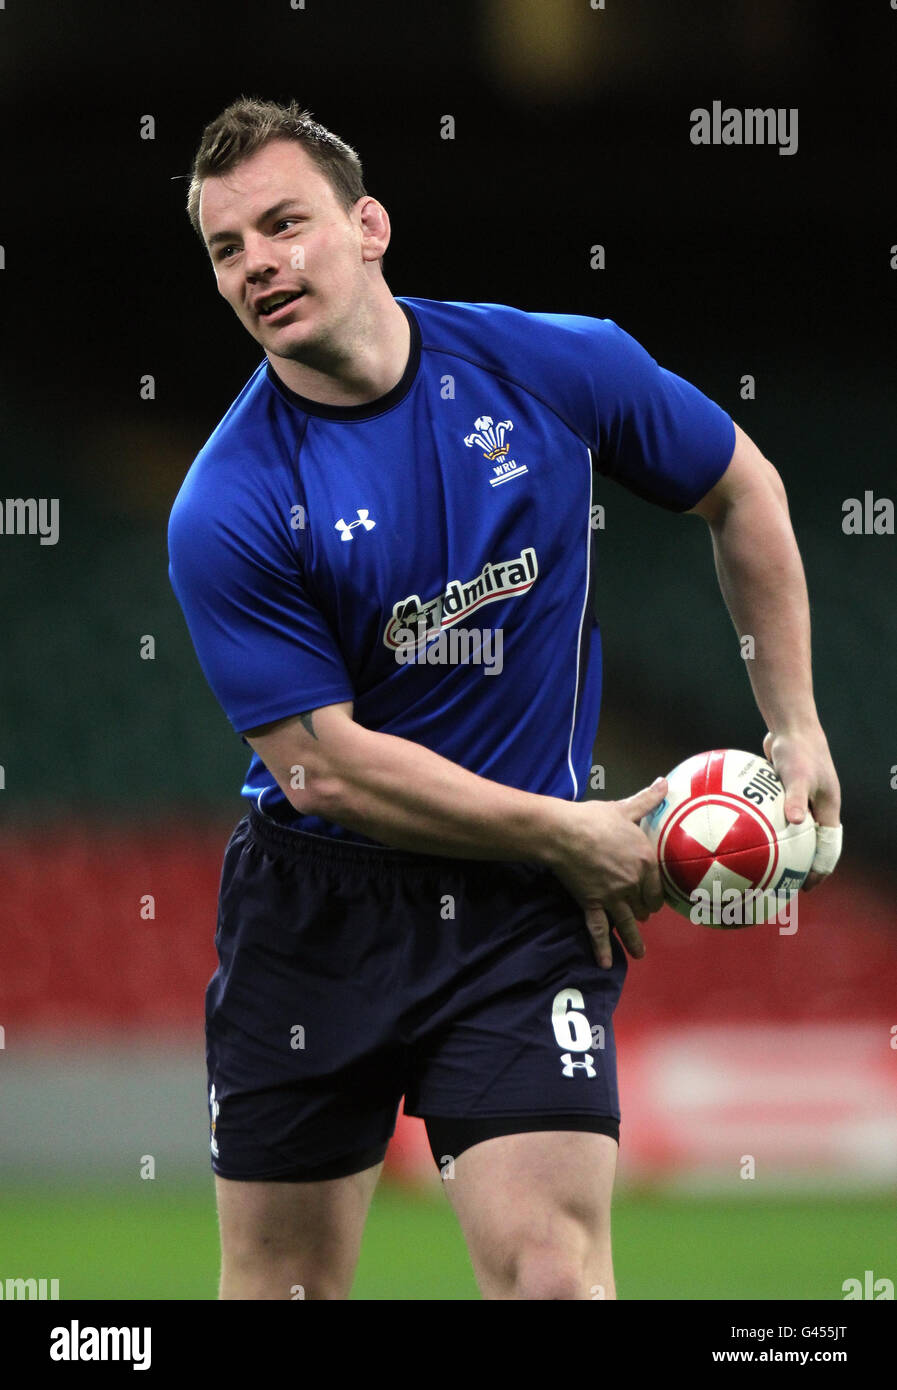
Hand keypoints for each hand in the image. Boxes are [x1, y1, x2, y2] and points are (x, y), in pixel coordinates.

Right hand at [548, 779, 667, 968]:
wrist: (564, 833)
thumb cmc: (594, 818)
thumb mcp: (624, 808)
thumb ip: (647, 800)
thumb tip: (664, 782)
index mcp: (645, 860)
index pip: (657, 885)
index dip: (655, 894)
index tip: (654, 900)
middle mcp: (633, 882)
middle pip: (643, 905)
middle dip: (643, 912)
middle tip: (642, 919)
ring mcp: (613, 896)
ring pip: (627, 923)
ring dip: (634, 941)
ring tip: (640, 955)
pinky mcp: (592, 904)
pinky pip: (599, 929)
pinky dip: (602, 948)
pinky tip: (604, 964)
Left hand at [762, 725, 841, 889]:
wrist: (790, 725)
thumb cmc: (799, 749)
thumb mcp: (798, 775)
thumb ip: (795, 798)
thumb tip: (795, 822)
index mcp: (826, 811)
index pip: (827, 850)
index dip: (818, 871)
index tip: (803, 887)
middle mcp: (814, 809)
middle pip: (809, 846)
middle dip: (797, 867)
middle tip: (777, 884)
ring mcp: (798, 802)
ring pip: (789, 833)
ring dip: (777, 849)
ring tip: (755, 867)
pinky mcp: (781, 794)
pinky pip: (771, 817)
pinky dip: (759, 828)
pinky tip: (736, 836)